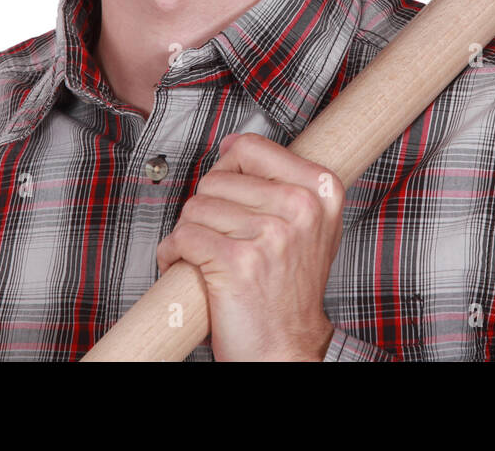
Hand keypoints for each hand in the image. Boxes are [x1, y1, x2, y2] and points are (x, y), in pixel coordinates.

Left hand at [156, 132, 343, 360]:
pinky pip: (182, 237)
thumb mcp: (310, 226)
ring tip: (209, 257)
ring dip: (189, 234)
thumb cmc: (290, 292)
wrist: (286, 348)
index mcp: (322, 189)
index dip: (228, 168)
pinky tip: (190, 267)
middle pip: (216, 180)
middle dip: (207, 210)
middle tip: (222, 238)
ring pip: (195, 208)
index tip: (230, 188)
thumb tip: (233, 145)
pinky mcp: (237, 262)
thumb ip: (281, 180)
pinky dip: (173, 254)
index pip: (251, 148)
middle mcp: (301, 207)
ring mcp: (271, 234)